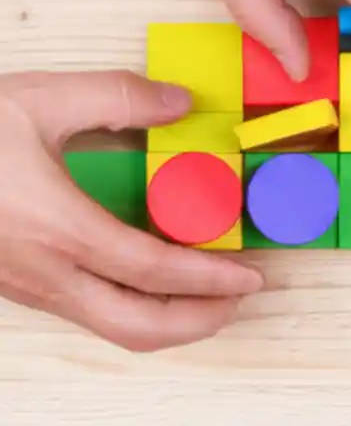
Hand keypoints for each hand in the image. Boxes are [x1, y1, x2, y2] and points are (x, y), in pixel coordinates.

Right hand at [0, 71, 264, 351]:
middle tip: (239, 301)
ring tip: (207, 296)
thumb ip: (118, 97)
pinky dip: (131, 309)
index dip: (212, 280)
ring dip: (166, 322)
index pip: (155, 272)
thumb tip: (182, 102)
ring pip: (109, 329)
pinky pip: (85, 314)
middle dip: (199, 323)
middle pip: (137, 328)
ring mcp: (24, 288)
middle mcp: (43, 273)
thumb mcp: (36, 99)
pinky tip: (149, 281)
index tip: (252, 277)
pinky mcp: (12, 287)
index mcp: (57, 229)